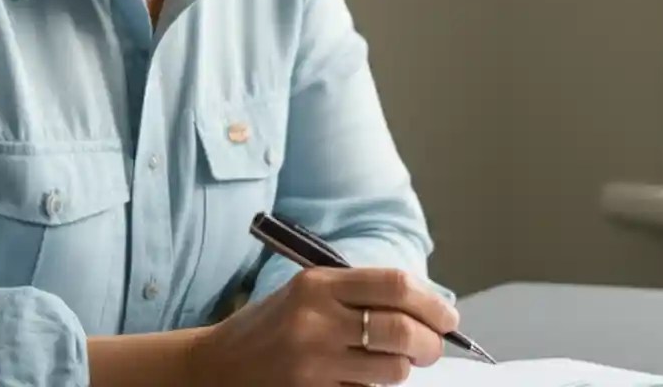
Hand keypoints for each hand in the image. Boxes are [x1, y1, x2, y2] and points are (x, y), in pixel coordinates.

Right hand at [185, 267, 460, 385]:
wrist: (215, 367)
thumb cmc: (270, 329)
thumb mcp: (308, 294)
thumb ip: (359, 295)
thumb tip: (427, 309)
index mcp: (319, 285)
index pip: (396, 286)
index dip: (433, 303)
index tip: (448, 317)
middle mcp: (316, 320)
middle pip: (402, 330)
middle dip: (431, 343)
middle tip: (433, 347)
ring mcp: (313, 364)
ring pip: (393, 370)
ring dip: (402, 370)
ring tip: (392, 364)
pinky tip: (359, 381)